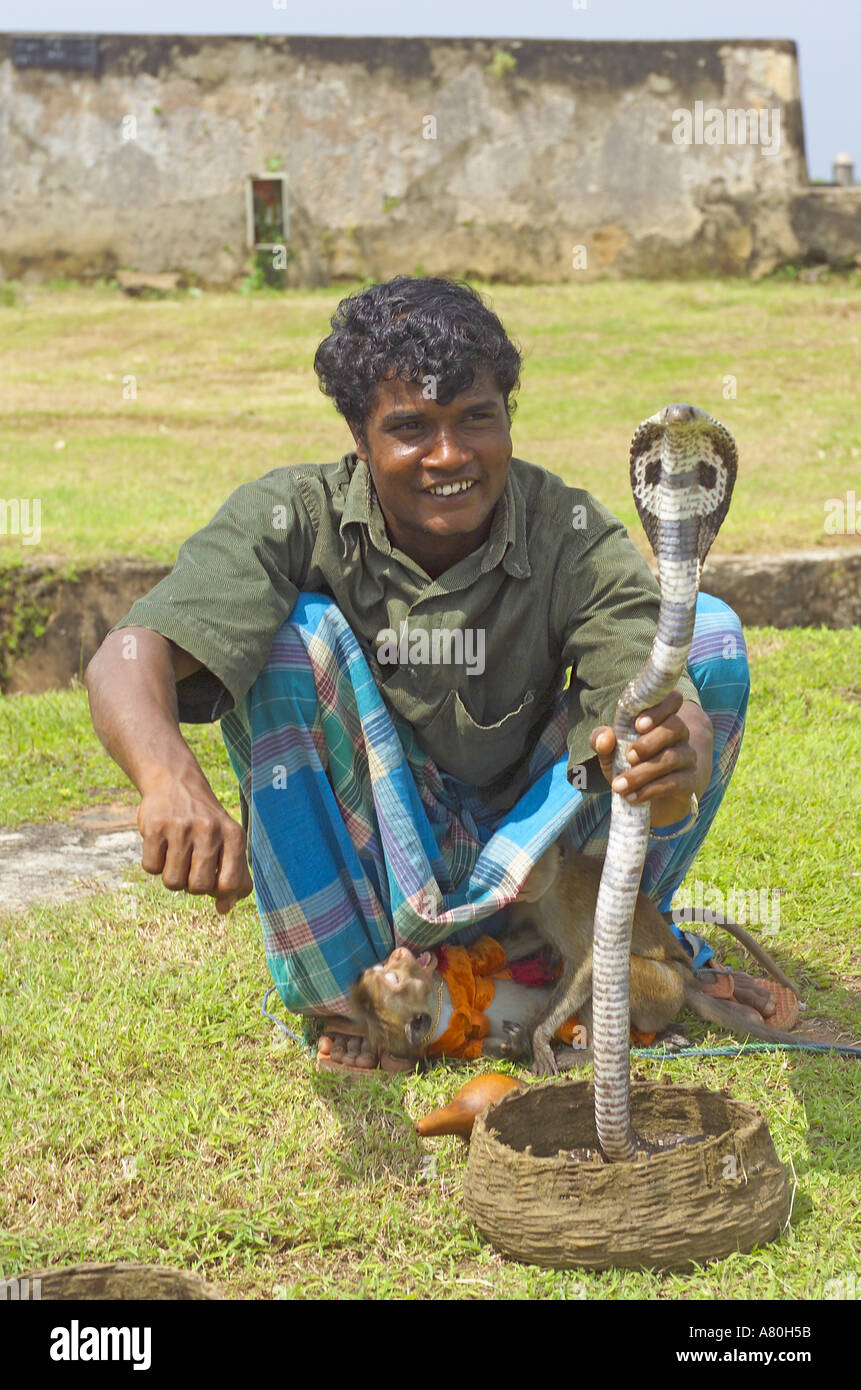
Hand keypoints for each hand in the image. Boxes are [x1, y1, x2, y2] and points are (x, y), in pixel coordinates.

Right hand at [137, 769, 253, 913]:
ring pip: (172, 882)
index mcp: (234, 836)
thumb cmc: (206, 824)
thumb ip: (234, 878)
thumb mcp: (228, 843)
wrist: (176, 783)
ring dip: (171, 876)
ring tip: (175, 854)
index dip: (219, 892)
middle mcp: (210, 830)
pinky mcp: (155, 826)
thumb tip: (224, 910)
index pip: (231, 884)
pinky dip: (153, 863)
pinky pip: (150, 868)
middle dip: (192, 885)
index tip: (212, 879)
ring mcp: (181, 827)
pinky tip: (160, 844)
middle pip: (199, 887)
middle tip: (190, 865)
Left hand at [589, 692, 712, 828]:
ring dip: (642, 773)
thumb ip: (601, 740)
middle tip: (628, 756)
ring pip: (672, 758)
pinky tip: (632, 797)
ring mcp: (687, 757)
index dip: (660, 707)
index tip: (638, 724)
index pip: (673, 699)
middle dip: (649, 742)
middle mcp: (679, 734)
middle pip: (675, 727)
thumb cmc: (627, 764)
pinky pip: (674, 782)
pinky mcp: (689, 781)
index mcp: (660, 718)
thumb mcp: (609, 752)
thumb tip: (605, 738)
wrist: (645, 797)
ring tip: (619, 785)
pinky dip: (650, 790)